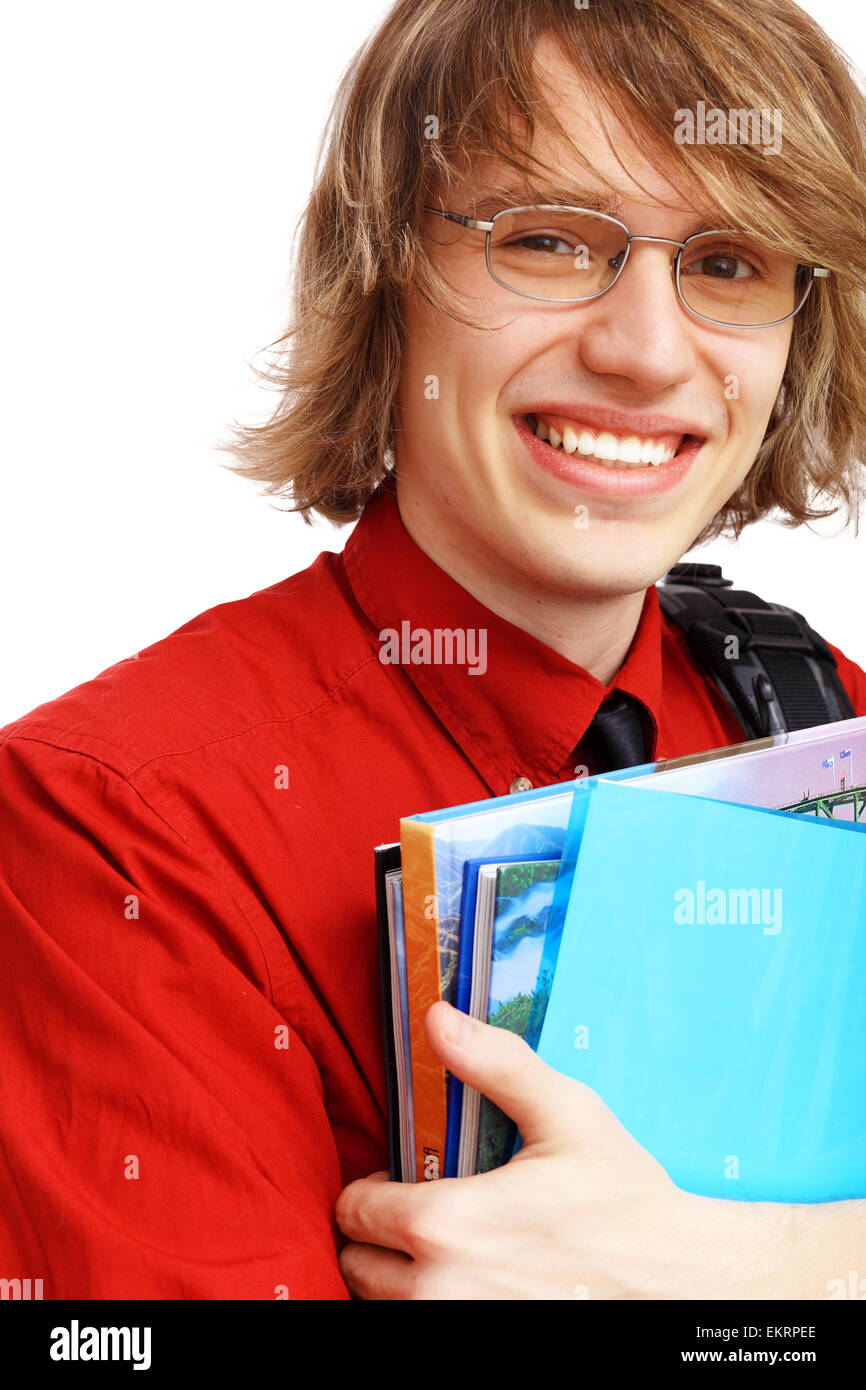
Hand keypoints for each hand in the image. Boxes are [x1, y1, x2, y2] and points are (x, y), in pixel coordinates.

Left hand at [336, 1001, 772, 1298]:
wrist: (681, 1285)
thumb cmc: (627, 1203)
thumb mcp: (568, 1116)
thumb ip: (496, 1063)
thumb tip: (438, 1017)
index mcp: (449, 1225)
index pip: (355, 1210)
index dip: (372, 1189)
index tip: (403, 1182)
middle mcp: (440, 1291)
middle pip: (358, 1264)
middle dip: (380, 1235)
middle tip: (424, 1216)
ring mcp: (458, 1331)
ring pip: (383, 1305)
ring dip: (400, 1277)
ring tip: (448, 1252)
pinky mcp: (476, 1355)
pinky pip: (416, 1332)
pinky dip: (428, 1306)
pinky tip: (470, 1282)